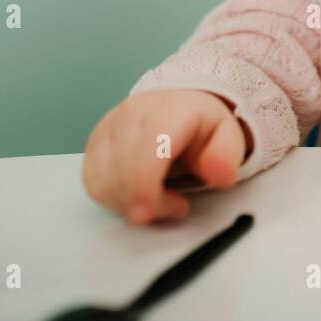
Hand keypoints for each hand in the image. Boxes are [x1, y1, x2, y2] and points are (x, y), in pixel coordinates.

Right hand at [82, 88, 250, 223]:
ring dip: (130, 201)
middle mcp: (131, 113)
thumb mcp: (227, 137)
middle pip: (122, 167)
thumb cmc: (200, 126)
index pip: (147, 146)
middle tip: (176, 205)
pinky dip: (114, 199)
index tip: (147, 212)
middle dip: (145, 199)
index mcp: (168, 108)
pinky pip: (93, 183)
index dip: (142, 183)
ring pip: (104, 179)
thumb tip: (220, 174)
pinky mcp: (93, 147)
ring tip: (162, 196)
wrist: (178, 109)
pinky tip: (138, 195)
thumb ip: (227, 156)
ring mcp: (107, 128)